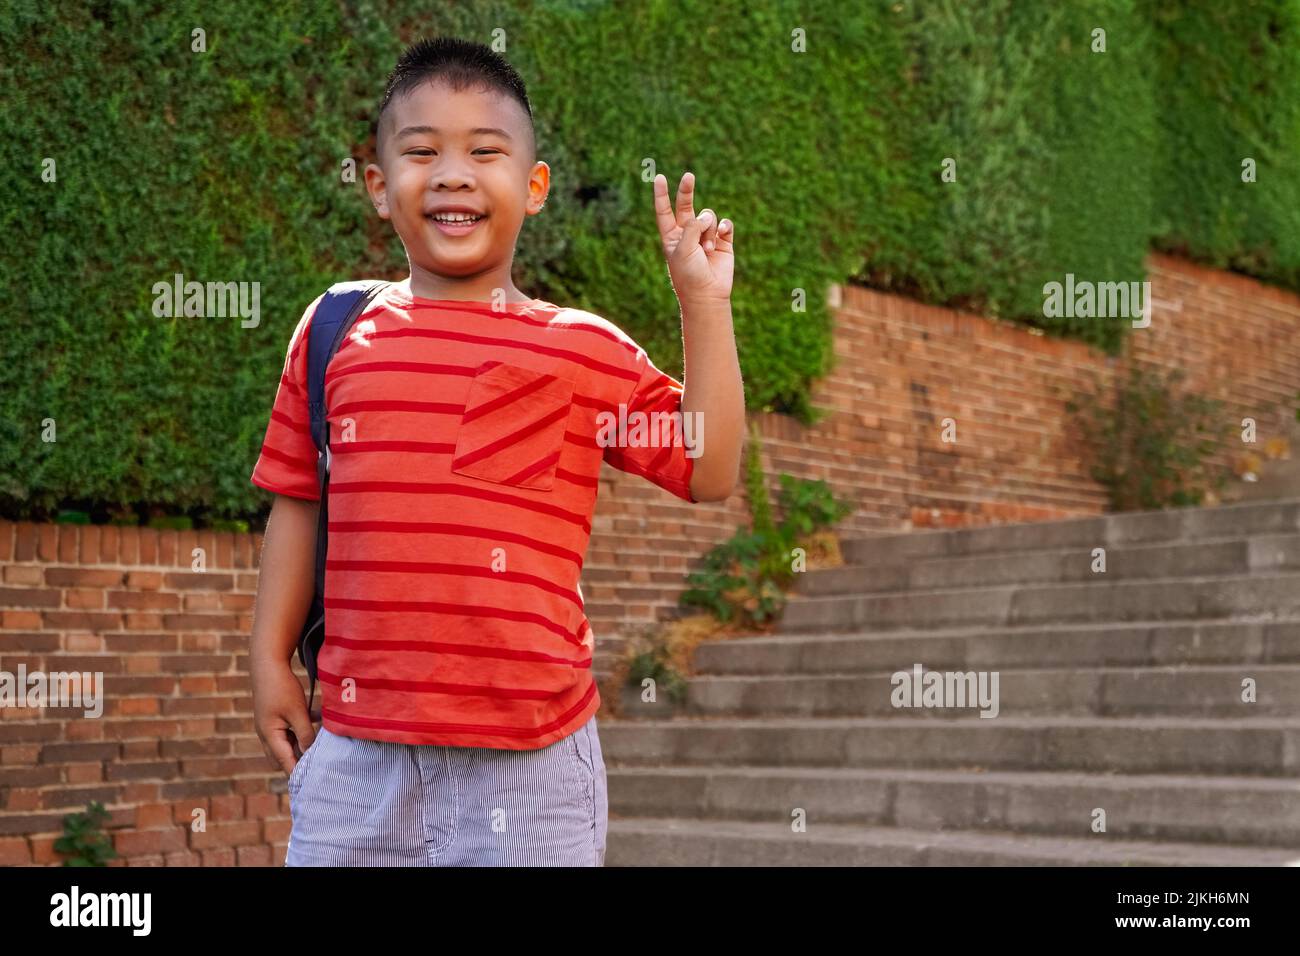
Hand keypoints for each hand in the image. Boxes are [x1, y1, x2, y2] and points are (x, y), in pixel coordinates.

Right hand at [251, 656, 317, 777]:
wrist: (268, 663)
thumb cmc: (282, 687)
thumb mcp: (297, 712)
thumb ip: (306, 733)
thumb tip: (311, 752)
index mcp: (269, 735)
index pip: (284, 762)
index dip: (297, 773)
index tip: (311, 784)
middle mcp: (266, 734)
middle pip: (282, 757)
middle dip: (298, 762)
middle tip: (317, 766)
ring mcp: (269, 725)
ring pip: (287, 743)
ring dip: (302, 744)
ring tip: (321, 745)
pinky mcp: (275, 715)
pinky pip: (289, 729)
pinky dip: (302, 729)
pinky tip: (318, 718)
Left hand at [653, 171, 733, 306]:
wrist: (708, 295)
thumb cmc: (689, 275)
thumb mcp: (683, 249)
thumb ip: (691, 228)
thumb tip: (706, 216)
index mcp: (671, 237)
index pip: (664, 212)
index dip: (662, 195)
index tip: (660, 178)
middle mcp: (688, 234)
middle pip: (686, 206)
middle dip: (687, 191)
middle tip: (688, 176)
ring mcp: (706, 237)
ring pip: (708, 217)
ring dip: (708, 231)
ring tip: (707, 249)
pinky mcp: (723, 241)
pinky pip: (724, 224)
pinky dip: (722, 227)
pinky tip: (721, 235)